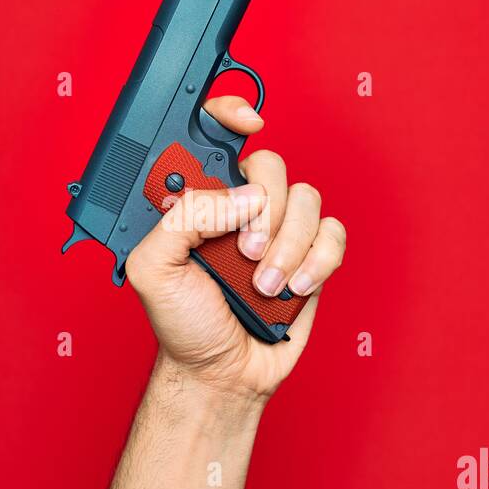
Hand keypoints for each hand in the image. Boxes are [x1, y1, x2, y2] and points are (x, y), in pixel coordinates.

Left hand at [124, 95, 345, 400]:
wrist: (223, 374)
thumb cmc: (183, 324)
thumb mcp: (154, 269)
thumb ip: (184, 218)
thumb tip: (241, 197)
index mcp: (197, 200)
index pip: (213, 136)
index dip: (230, 114)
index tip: (247, 123)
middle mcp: (239, 208)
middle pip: (270, 165)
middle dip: (264, 211)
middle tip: (244, 251)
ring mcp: (278, 230)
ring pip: (308, 198)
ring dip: (288, 246)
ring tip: (263, 285)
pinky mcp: (311, 256)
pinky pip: (333, 232)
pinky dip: (317, 260)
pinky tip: (291, 288)